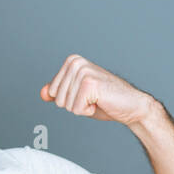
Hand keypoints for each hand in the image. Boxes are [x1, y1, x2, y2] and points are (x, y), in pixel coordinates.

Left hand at [39, 54, 154, 124]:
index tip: (85, 95)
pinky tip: (100, 102)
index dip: (68, 100)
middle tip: (93, 98)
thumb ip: (58, 93)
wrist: (132, 106)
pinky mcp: (89, 83)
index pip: (51, 91)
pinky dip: (88, 111)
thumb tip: (42, 93)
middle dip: (74, 104)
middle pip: (57, 98)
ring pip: (66, 104)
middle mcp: (76, 63)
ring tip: (97, 99)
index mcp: (71, 62)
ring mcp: (83, 72)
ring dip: (82, 108)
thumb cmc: (106, 100)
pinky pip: (76, 109)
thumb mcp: (76, 96)